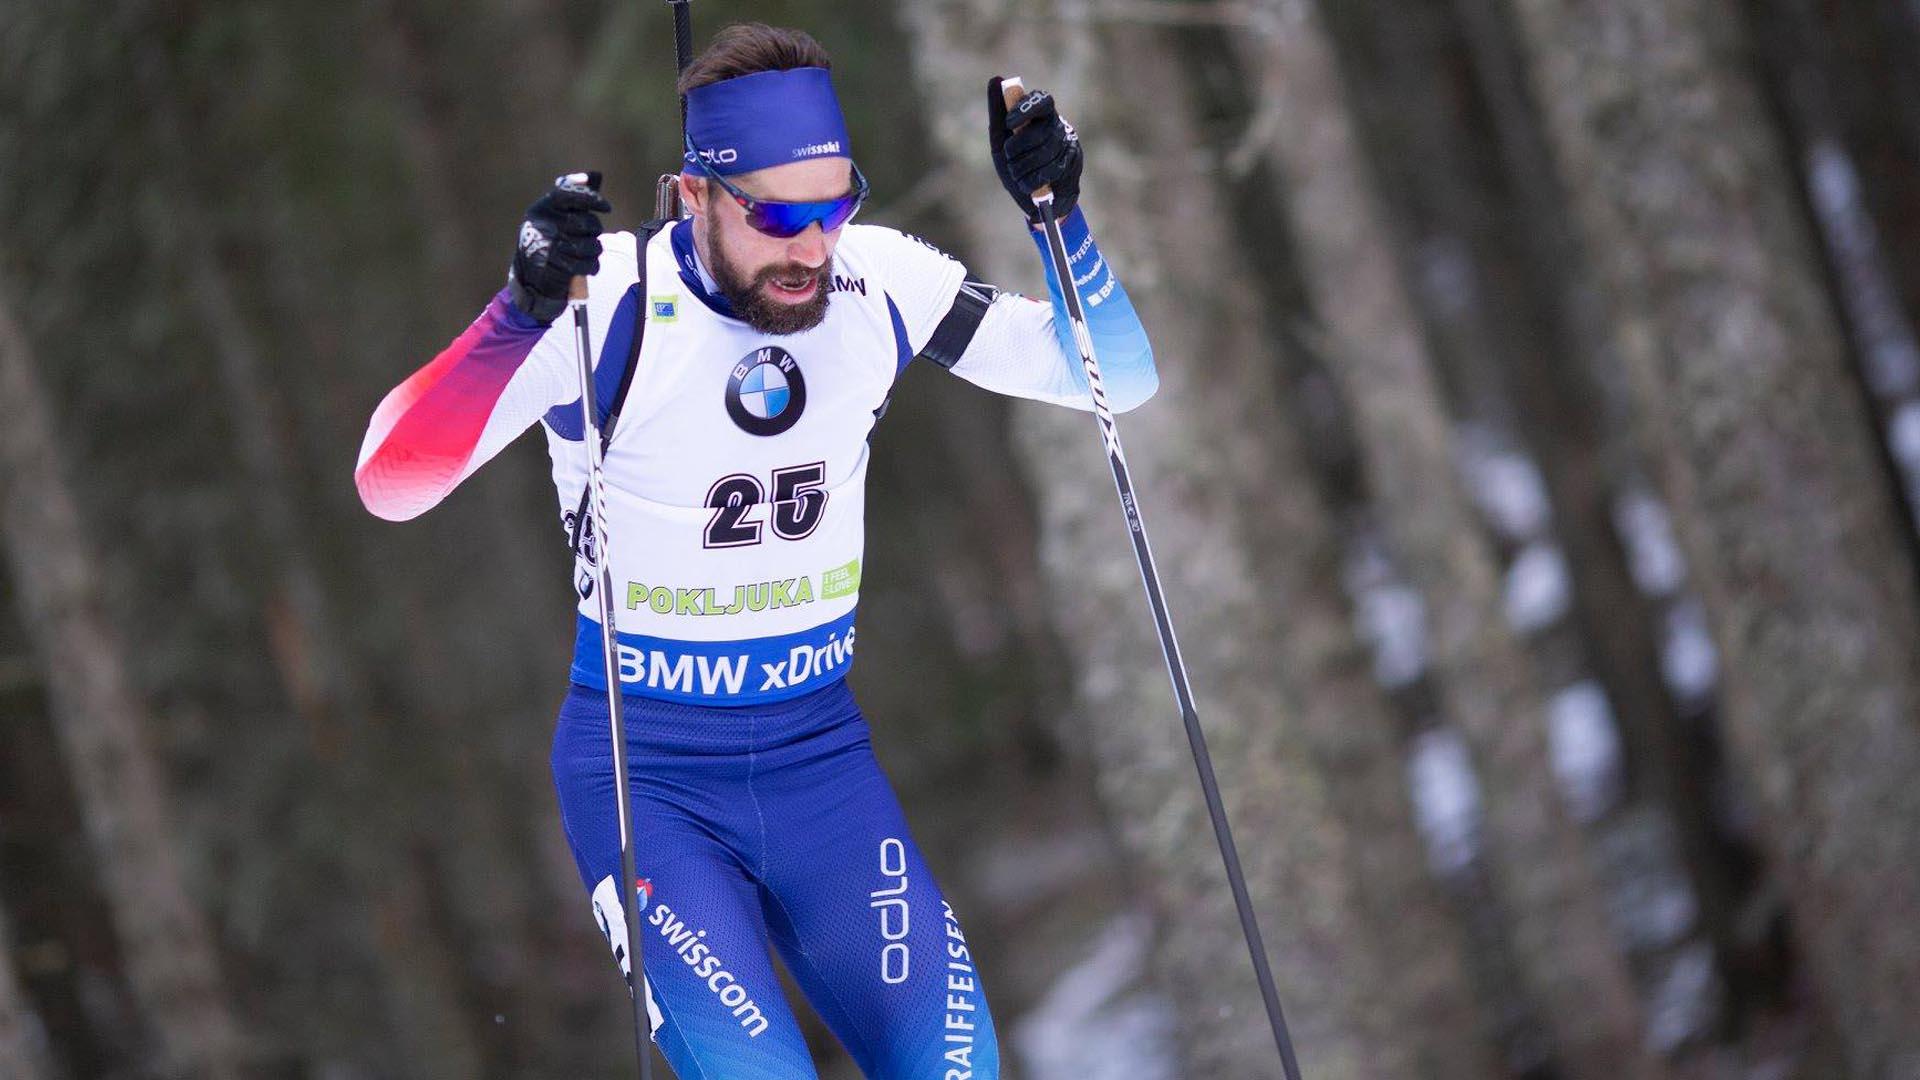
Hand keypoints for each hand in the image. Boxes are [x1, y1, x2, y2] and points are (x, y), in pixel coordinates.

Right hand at [506, 171, 610, 324]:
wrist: (530, 278)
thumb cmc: (548, 240)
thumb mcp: (554, 216)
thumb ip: (572, 195)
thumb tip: (592, 176)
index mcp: (542, 208)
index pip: (568, 194)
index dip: (591, 198)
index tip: (607, 208)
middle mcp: (542, 225)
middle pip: (585, 222)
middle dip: (594, 230)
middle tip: (591, 235)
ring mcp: (548, 247)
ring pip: (590, 245)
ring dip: (594, 250)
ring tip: (588, 251)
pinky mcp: (556, 268)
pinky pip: (587, 264)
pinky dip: (592, 266)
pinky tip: (588, 265)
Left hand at [988, 78, 1082, 223]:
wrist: (1032, 198)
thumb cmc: (1015, 163)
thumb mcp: (1001, 138)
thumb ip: (998, 111)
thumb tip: (995, 79)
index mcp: (1043, 115)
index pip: (1042, 101)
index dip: (1026, 109)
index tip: (1009, 122)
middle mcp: (1059, 126)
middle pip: (1041, 131)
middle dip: (1018, 147)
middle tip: (1009, 157)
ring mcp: (1069, 145)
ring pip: (1046, 152)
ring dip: (1023, 166)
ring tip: (1016, 173)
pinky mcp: (1074, 165)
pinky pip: (1053, 170)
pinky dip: (1033, 180)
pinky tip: (1026, 184)